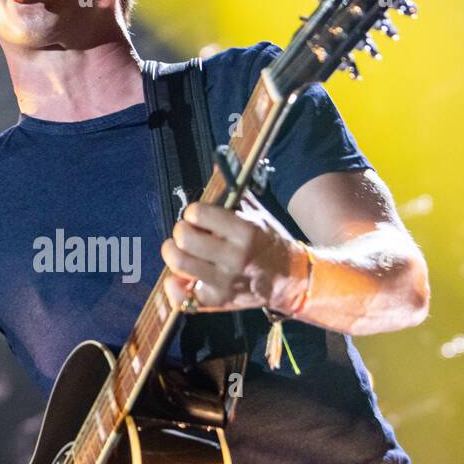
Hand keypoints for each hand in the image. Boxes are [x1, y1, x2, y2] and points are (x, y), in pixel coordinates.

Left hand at [161, 190, 307, 313]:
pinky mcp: (218, 301)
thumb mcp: (257, 214)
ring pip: (179, 264)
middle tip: (187, 233)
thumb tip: (218, 162)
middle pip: (184, 238)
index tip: (197, 216)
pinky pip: (182, 297)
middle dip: (181, 231)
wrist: (290, 280)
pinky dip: (174, 287)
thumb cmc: (269, 243)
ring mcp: (225, 281)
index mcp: (245, 231)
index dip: (193, 212)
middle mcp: (234, 257)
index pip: (199, 213)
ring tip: (180, 251)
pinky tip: (180, 278)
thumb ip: (235, 192)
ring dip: (173, 254)